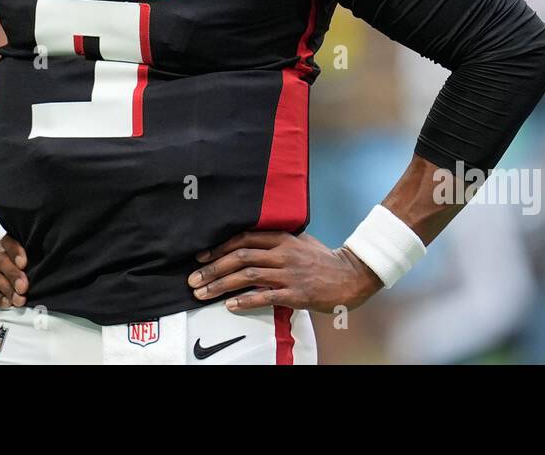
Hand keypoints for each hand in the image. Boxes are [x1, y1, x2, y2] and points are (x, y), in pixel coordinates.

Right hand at [0, 235, 29, 308]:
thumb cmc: (12, 256)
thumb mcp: (19, 249)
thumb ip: (31, 253)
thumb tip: (47, 264)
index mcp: (6, 244)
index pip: (10, 245)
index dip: (16, 254)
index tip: (23, 263)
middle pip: (3, 263)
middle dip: (14, 276)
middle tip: (23, 287)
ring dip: (9, 291)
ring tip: (20, 300)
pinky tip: (8, 303)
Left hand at [187, 231, 382, 313]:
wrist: (350, 275)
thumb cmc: (324, 259)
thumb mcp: (300, 241)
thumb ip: (277, 241)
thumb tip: (251, 243)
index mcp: (282, 239)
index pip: (244, 238)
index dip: (220, 247)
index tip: (202, 257)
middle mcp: (282, 254)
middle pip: (240, 257)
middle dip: (213, 268)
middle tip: (193, 278)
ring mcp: (288, 274)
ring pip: (247, 276)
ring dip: (221, 285)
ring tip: (202, 293)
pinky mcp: (295, 294)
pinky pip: (265, 297)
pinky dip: (245, 301)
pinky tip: (230, 305)